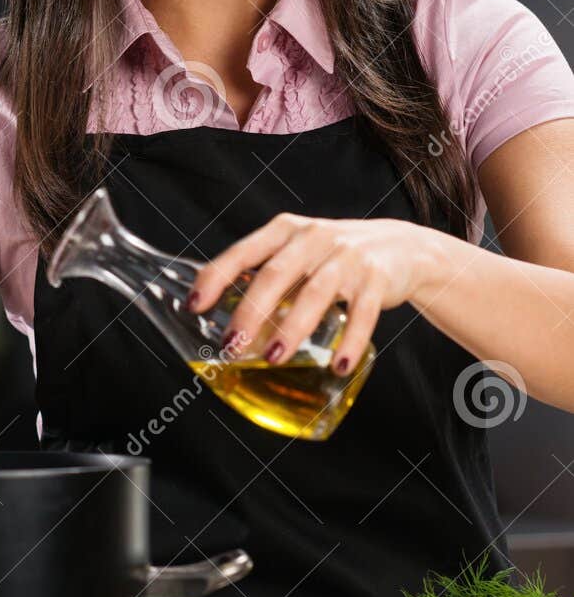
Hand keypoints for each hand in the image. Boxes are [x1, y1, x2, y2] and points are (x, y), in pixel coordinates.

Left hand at [187, 212, 442, 374]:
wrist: (401, 247)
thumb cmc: (334, 257)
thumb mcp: (298, 253)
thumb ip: (267, 276)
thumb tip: (223, 318)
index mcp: (286, 231)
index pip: (243, 252)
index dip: (215, 277)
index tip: (194, 305)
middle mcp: (313, 238)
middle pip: (275, 275)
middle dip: (250, 312)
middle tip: (232, 346)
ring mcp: (347, 257)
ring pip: (315, 293)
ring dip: (292, 328)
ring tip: (274, 358)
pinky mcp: (377, 278)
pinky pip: (362, 314)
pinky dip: (349, 341)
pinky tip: (337, 365)